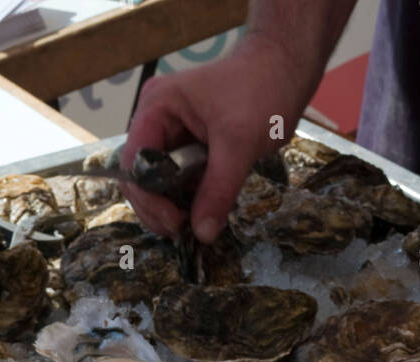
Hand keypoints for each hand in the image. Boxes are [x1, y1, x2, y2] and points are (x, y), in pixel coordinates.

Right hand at [119, 34, 313, 242]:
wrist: (285, 70)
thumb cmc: (261, 90)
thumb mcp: (239, 144)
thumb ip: (218, 190)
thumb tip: (202, 234)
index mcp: (157, 106)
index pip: (135, 161)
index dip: (148, 197)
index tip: (175, 223)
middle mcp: (156, 120)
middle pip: (140, 175)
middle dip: (158, 207)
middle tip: (183, 231)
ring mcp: (171, 134)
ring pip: (159, 183)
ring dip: (172, 207)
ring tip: (196, 224)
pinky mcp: (188, 148)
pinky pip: (179, 181)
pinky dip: (188, 200)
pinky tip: (203, 212)